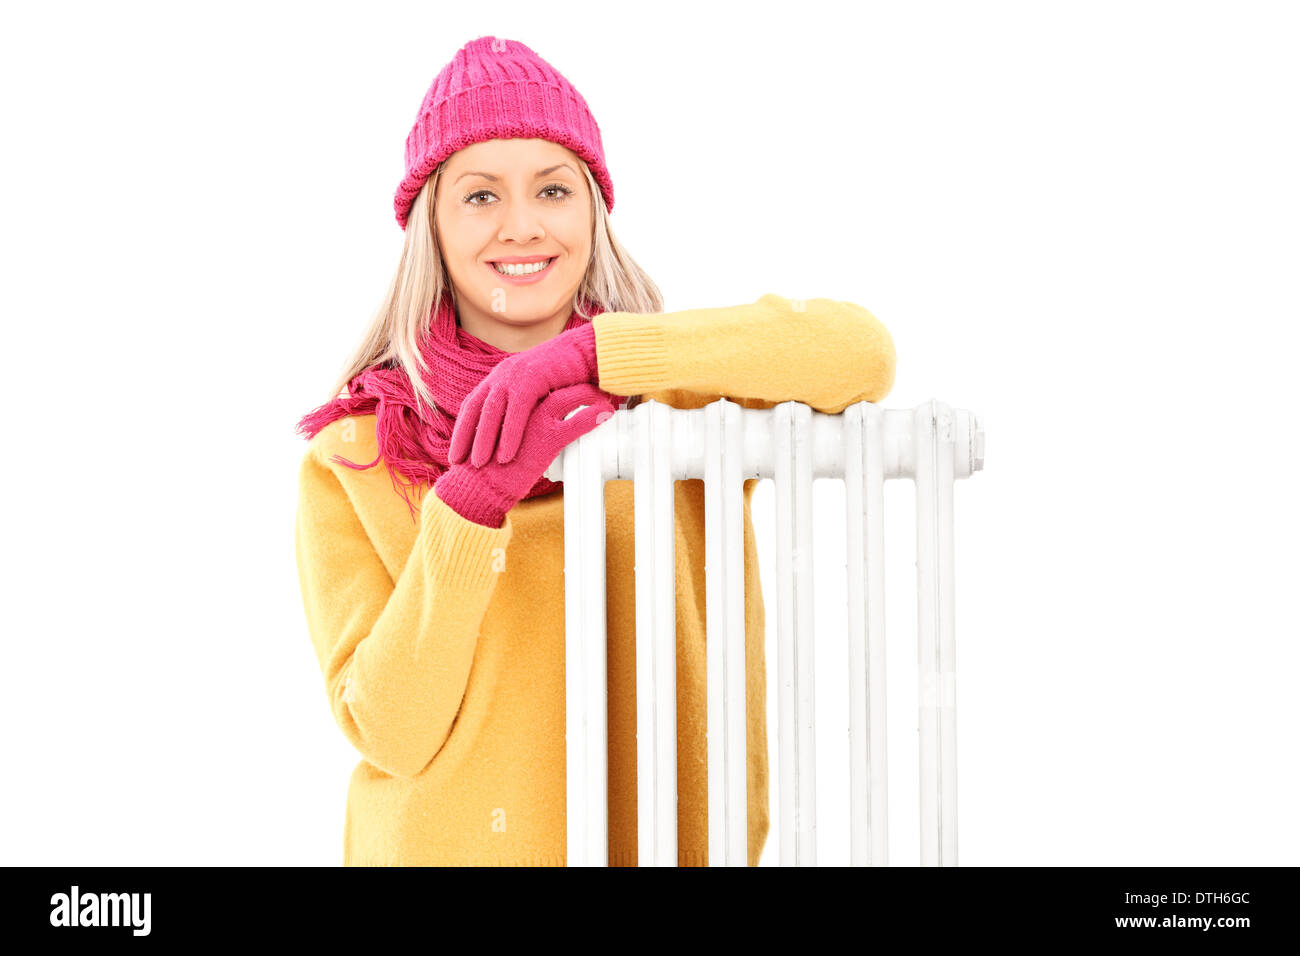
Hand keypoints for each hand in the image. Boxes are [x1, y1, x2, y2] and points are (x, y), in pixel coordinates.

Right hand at [435, 382, 617, 527]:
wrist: (476, 489)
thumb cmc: (484, 470)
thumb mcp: (494, 443)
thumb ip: (508, 432)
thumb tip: (520, 436)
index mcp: (506, 403)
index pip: (536, 387)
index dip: (558, 383)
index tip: (573, 382)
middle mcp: (518, 406)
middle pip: (552, 385)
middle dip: (575, 381)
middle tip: (594, 380)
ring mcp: (533, 420)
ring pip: (565, 398)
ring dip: (588, 394)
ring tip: (606, 393)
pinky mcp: (545, 439)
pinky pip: (575, 423)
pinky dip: (593, 417)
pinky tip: (606, 414)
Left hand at [450, 321, 601, 467]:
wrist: (589, 352)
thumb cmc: (566, 375)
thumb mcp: (537, 392)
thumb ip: (523, 407)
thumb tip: (514, 432)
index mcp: (500, 377)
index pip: (473, 405)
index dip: (462, 429)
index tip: (455, 452)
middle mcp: (502, 374)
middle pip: (476, 409)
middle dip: (465, 437)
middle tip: (457, 462)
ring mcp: (516, 374)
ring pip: (492, 411)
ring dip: (484, 439)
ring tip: (479, 464)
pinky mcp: (533, 378)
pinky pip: (517, 411)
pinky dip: (510, 434)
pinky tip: (506, 455)